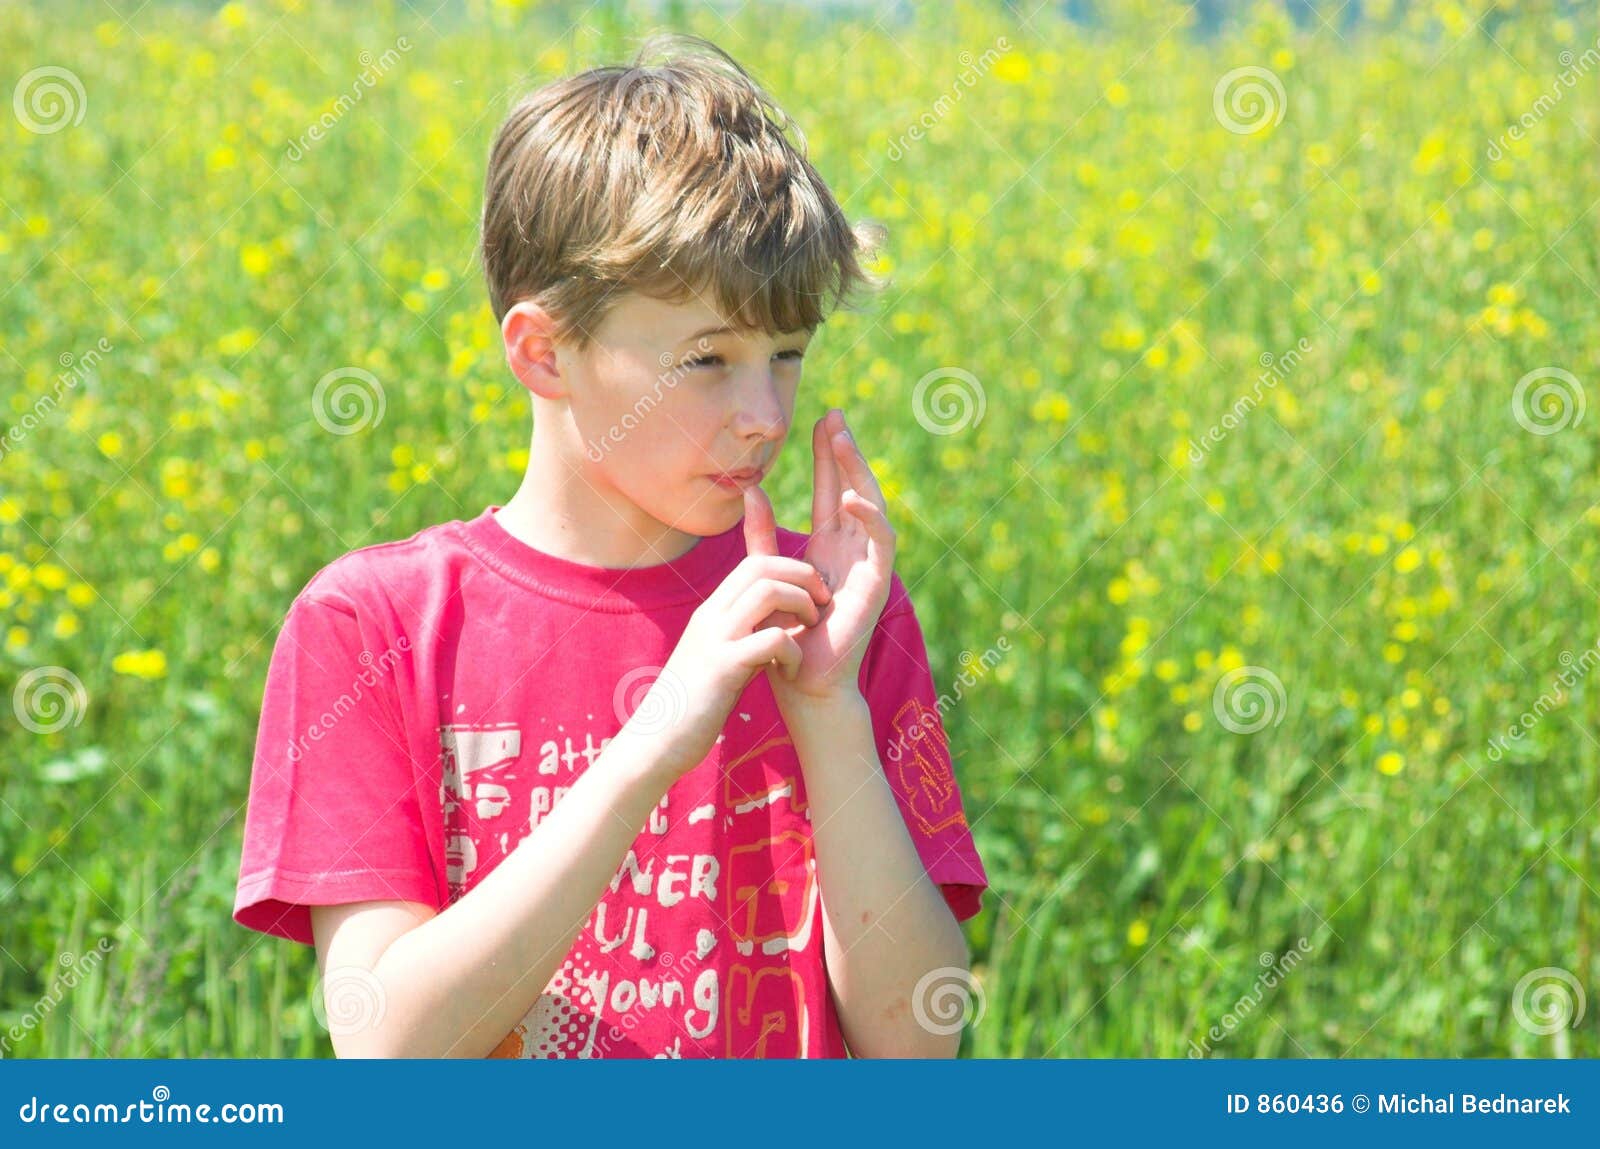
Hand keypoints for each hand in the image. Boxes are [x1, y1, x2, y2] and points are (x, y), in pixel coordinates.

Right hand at [637, 534, 831, 778]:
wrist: (658, 741)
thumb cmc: (692, 706)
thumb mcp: (719, 659)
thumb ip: (743, 638)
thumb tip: (774, 628)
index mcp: (712, 612)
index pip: (753, 564)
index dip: (789, 568)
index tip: (810, 593)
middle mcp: (711, 616)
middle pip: (762, 566)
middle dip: (802, 576)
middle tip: (822, 603)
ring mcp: (715, 639)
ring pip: (768, 591)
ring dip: (801, 605)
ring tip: (811, 632)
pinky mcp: (723, 668)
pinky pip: (772, 639)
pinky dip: (794, 651)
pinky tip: (792, 672)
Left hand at [746, 408, 894, 702]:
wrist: (801, 683)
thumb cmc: (784, 637)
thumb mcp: (766, 572)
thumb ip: (761, 534)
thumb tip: (750, 488)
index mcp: (828, 549)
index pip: (832, 491)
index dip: (827, 456)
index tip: (818, 420)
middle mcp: (852, 552)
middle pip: (853, 490)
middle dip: (844, 453)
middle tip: (834, 416)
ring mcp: (867, 566)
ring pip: (871, 507)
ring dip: (859, 472)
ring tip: (842, 440)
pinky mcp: (877, 584)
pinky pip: (882, 542)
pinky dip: (870, 517)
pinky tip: (851, 495)